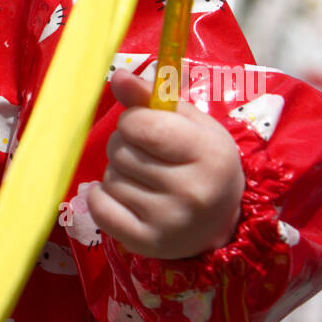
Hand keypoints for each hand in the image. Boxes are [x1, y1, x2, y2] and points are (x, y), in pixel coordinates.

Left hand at [86, 70, 245, 259]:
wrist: (222, 221)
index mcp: (208, 154)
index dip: (133, 120)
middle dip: (125, 145)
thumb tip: (118, 77)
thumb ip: (151, 96)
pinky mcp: (147, 244)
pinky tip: (126, 198)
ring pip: (110, 178)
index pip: (142, 125)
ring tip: (144, 179)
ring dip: (118, 172)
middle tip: (147, 155)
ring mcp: (169, 222)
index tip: (144, 125)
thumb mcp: (189, 122)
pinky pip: (99, 208)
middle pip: (121, 150)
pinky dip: (103, 198)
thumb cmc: (202, 161)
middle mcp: (192, 191)